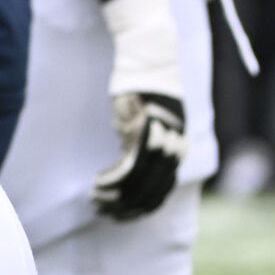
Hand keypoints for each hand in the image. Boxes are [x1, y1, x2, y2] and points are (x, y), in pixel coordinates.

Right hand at [95, 0, 182, 218]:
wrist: (149, 59)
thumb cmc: (145, 90)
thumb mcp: (152, 121)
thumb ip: (149, 144)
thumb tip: (134, 166)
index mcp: (178, 149)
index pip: (162, 191)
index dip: (140, 208)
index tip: (120, 215)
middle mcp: (173, 149)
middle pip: (150, 191)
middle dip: (125, 207)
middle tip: (103, 212)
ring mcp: (159, 141)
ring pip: (137, 183)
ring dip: (114, 197)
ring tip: (96, 200)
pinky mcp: (142, 132)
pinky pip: (127, 168)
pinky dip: (111, 181)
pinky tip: (97, 184)